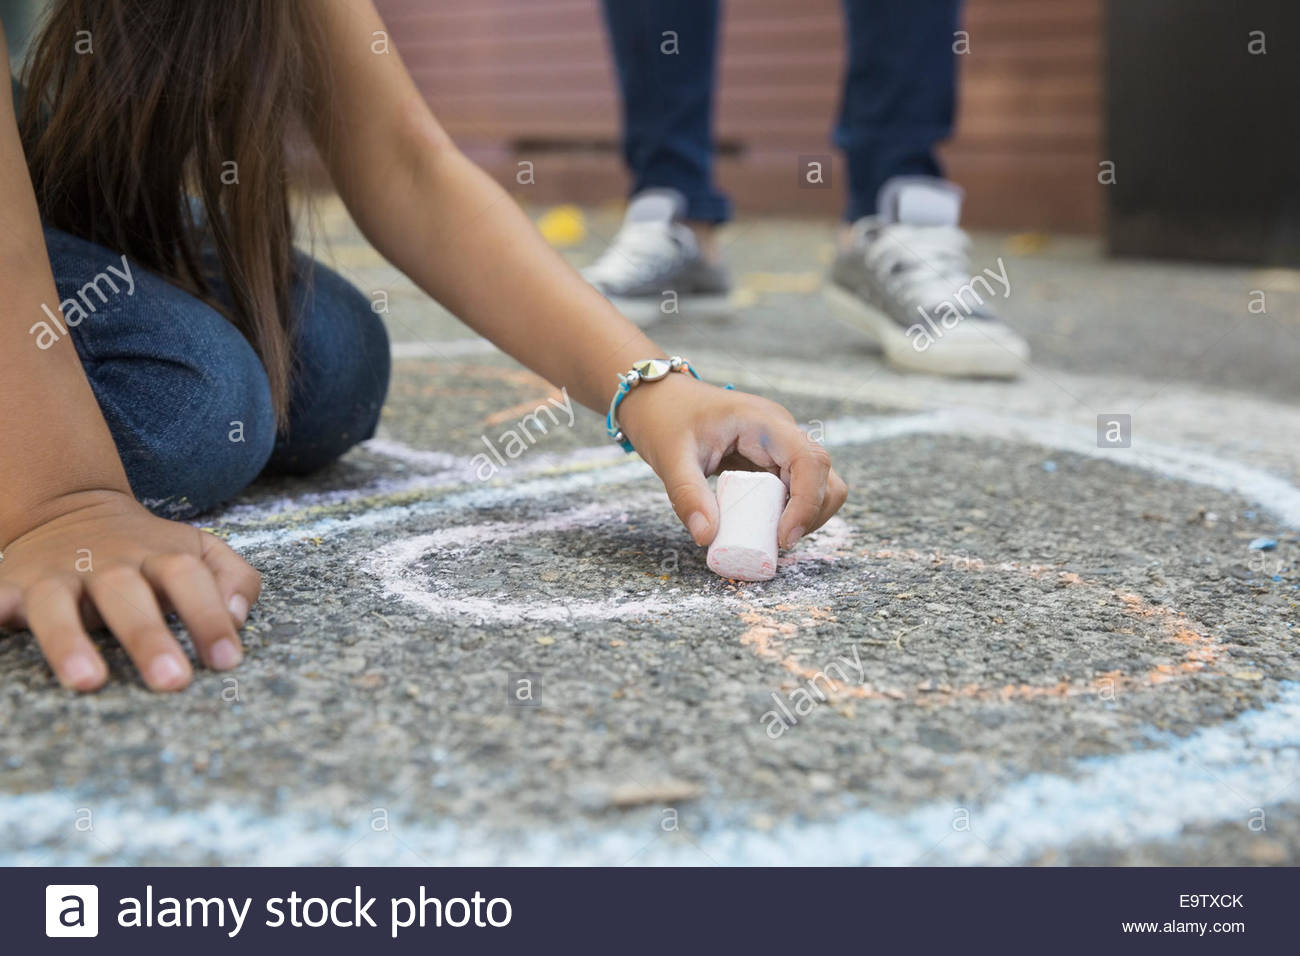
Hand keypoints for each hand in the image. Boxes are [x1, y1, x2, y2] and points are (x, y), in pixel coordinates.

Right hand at [0, 490, 259, 691]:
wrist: (72, 508)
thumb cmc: (150, 550)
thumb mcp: (200, 550)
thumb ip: (233, 578)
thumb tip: (237, 616)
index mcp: (159, 555)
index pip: (189, 580)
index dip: (209, 617)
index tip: (226, 662)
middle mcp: (107, 563)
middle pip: (128, 594)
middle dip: (149, 637)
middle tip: (173, 682)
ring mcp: (56, 575)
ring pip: (57, 603)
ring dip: (69, 640)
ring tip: (88, 681)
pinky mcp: (11, 587)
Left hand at [617, 373, 847, 548]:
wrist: (656, 397)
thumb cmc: (664, 417)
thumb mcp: (670, 457)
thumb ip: (687, 496)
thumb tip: (707, 538)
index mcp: (764, 422)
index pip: (810, 461)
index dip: (807, 503)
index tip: (784, 537)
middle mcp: (781, 433)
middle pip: (824, 476)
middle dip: (812, 514)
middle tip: (777, 542)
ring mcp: (778, 447)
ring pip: (816, 485)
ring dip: (802, 515)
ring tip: (767, 536)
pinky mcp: (769, 461)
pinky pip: (792, 490)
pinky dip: (785, 512)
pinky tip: (760, 525)